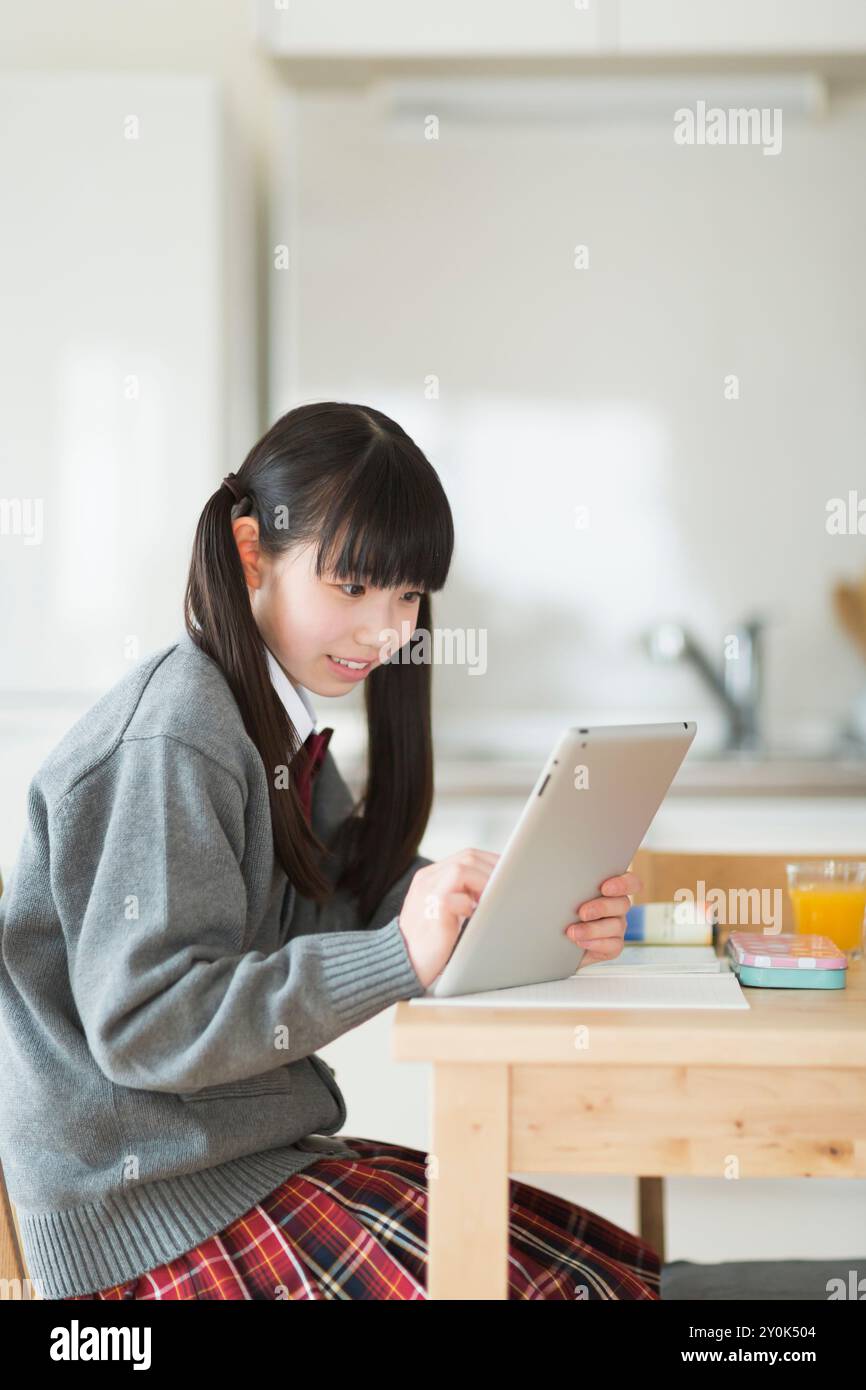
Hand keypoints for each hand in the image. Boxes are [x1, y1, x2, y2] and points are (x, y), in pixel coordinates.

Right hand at [398, 848, 500, 987]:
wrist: (402, 964)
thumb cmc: (430, 941)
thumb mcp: (445, 909)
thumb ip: (462, 893)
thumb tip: (498, 886)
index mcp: (430, 877)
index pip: (466, 856)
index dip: (491, 862)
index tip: (509, 873)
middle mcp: (426, 880)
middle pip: (467, 858)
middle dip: (493, 869)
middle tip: (508, 886)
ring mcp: (426, 893)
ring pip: (462, 869)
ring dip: (485, 882)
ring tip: (494, 898)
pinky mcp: (431, 911)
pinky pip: (455, 897)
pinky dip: (470, 904)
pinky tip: (474, 914)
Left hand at [565, 870, 641, 967]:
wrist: (555, 939)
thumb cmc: (561, 911)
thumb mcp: (565, 895)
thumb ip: (574, 887)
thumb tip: (564, 879)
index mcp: (610, 888)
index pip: (630, 882)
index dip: (623, 884)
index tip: (605, 888)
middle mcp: (617, 906)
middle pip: (623, 903)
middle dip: (602, 908)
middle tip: (582, 913)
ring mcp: (617, 926)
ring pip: (616, 925)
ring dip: (592, 929)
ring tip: (573, 932)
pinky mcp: (614, 945)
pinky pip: (613, 945)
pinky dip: (595, 943)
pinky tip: (580, 942)